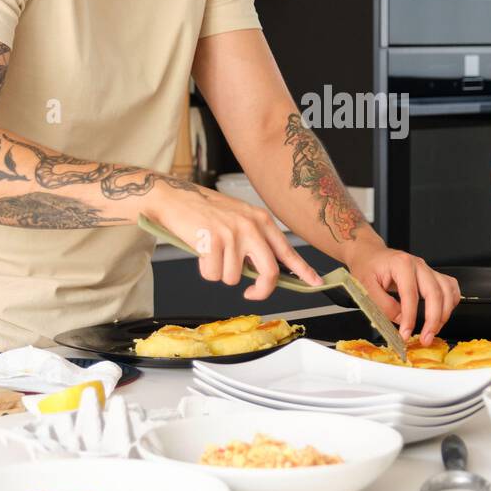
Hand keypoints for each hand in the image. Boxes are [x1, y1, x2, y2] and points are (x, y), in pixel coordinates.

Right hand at [146, 183, 321, 299]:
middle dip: (260, 290)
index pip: (287, 250)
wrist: (174, 197)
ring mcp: (233, 233)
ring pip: (233, 278)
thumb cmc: (204, 211)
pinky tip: (199, 251)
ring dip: (219, 273)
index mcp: (261, 220)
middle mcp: (251, 226)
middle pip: (269, 273)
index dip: (303, 270)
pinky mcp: (212, 240)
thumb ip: (254, 242)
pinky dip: (204, 269)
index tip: (315, 282)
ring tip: (210, 252)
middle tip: (250, 293)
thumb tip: (265, 273)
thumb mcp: (238, 219)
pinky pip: (213, 275)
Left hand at [345, 241, 461, 344]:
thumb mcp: (366, 286)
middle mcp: (419, 265)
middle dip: (433, 320)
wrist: (370, 255)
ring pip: (447, 291)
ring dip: (444, 314)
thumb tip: (401, 320)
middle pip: (435, 293)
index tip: (406, 333)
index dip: (410, 317)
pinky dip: (451, 302)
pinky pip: (450, 287)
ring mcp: (428, 270)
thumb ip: (383, 305)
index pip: (411, 294)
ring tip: (433, 330)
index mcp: (401, 264)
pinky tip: (442, 315)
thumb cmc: (368, 267)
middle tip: (426, 338)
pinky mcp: (432, 275)